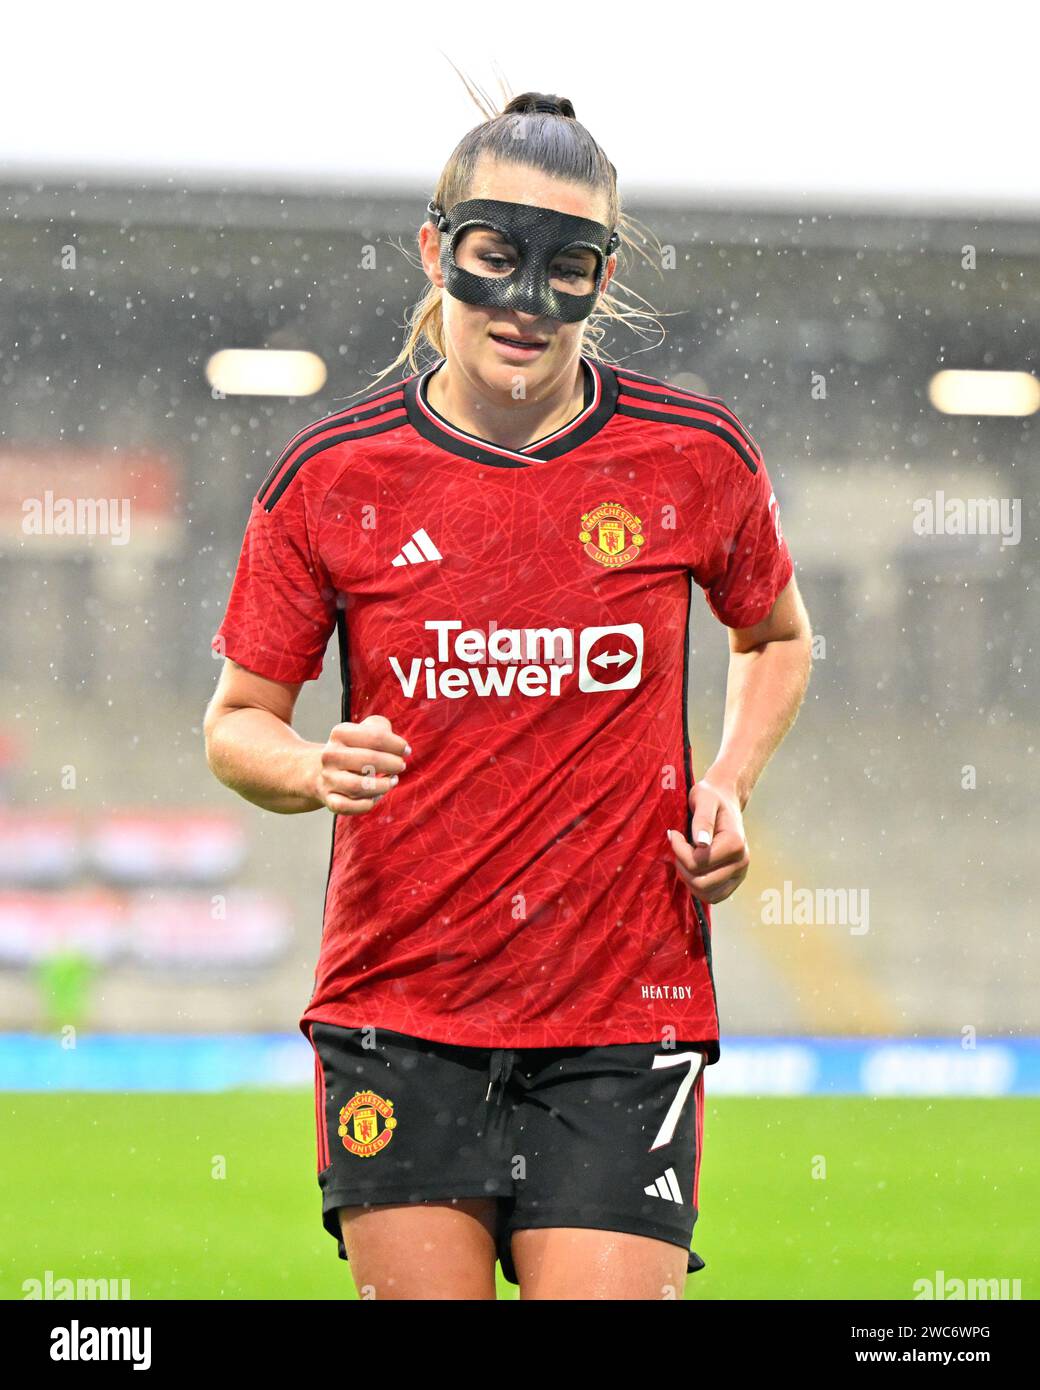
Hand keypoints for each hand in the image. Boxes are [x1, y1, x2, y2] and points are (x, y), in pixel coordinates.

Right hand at [314, 715, 408, 814]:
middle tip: (401, 766)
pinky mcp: (329, 799)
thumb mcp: (366, 730)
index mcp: (340, 733)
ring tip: (392, 781)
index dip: (397, 745)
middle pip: (369, 760)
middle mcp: (330, 755)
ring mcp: (328, 778)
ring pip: (358, 786)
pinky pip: (348, 806)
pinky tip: (377, 796)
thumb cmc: (355, 749)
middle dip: (392, 764)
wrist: (325, 770)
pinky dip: (367, 803)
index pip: (375, 737)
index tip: (406, 750)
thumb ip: (381, 728)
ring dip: (382, 786)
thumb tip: (398, 746)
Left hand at [666, 777, 748, 904]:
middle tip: (679, 848)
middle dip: (683, 866)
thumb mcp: (703, 799)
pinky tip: (692, 868)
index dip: (679, 850)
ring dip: (688, 879)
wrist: (724, 801)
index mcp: (735, 843)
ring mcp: (740, 874)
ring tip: (686, 858)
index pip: (698, 863)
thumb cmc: (710, 797)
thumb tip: (701, 843)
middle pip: (701, 882)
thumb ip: (702, 820)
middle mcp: (742, 862)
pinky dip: (697, 887)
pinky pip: (712, 897)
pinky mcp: (733, 882)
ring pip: (706, 894)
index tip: (674, 834)